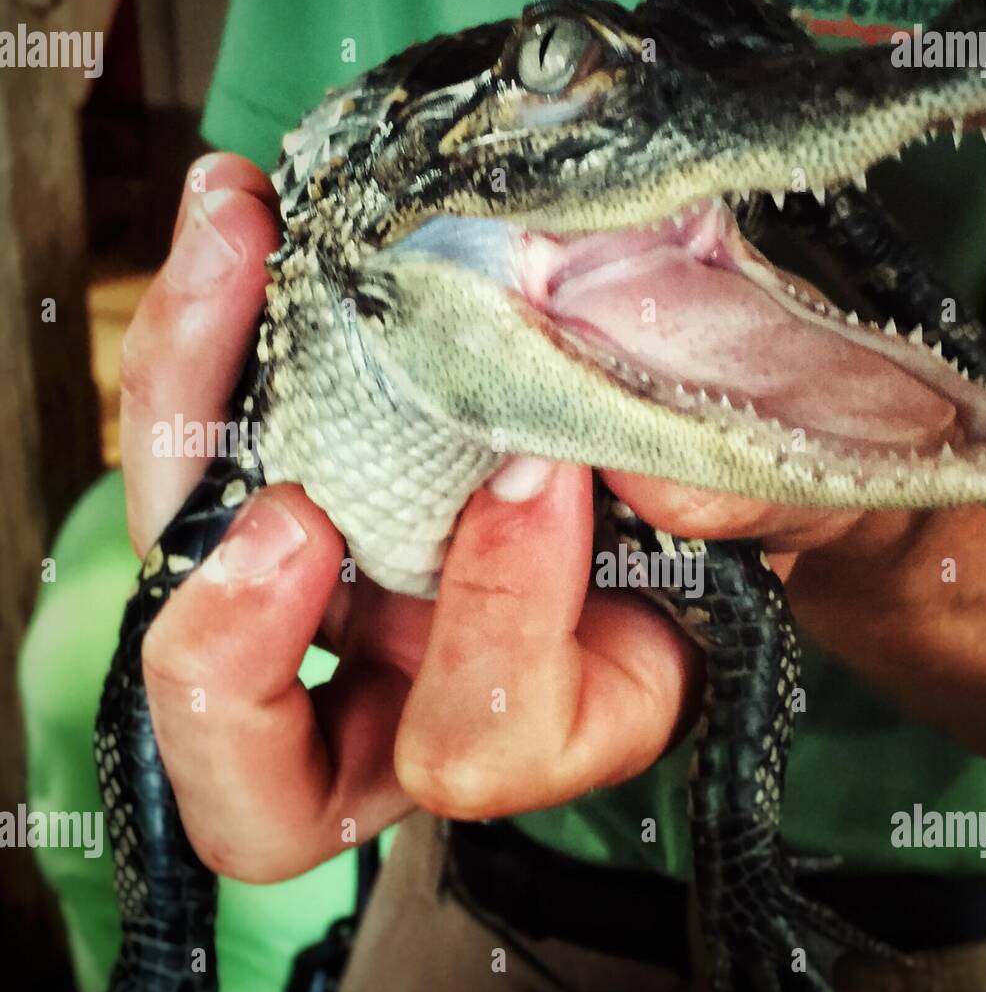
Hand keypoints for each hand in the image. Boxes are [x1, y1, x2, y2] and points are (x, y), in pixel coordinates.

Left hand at [125, 155, 704, 880]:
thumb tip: (645, 464)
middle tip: (290, 516)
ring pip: (182, 588)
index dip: (494, 626)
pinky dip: (200, 343)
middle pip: (256, 777)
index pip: (476, 748)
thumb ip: (753, 505)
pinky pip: (202, 446)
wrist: (739, 424)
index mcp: (551, 722)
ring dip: (186, 432)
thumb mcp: (797, 502)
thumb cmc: (772, 487)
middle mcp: (418, 686)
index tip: (541, 474)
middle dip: (235, 659)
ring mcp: (350, 598)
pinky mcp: (311, 488)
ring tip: (240, 259)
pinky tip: (238, 214)